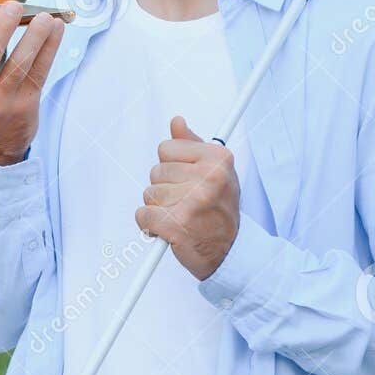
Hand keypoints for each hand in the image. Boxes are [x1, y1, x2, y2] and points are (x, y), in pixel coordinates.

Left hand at [136, 115, 240, 280]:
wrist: (231, 253)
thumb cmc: (219, 210)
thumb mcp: (216, 172)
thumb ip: (193, 145)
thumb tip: (176, 121)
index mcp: (218, 158)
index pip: (166, 148)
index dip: (172, 167)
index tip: (189, 181)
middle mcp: (209, 176)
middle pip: (156, 171)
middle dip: (165, 189)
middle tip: (187, 204)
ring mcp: (193, 200)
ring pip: (149, 193)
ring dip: (159, 208)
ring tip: (181, 217)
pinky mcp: (177, 223)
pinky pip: (143, 214)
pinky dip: (150, 226)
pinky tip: (170, 230)